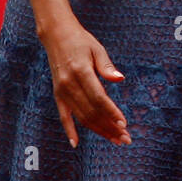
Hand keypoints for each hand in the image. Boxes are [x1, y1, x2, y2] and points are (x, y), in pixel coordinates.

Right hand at [39, 17, 129, 147]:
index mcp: (81, 72)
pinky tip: (76, 144)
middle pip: (91, 112)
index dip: (111, 112)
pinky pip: (63, 116)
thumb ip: (107, 66)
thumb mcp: (97, 49)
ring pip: (81, 117)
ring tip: (115, 139)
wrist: (56, 36)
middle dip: (109, 127)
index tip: (124, 123)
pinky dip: (69, 130)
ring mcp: (61, 92)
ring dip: (98, 130)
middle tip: (125, 138)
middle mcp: (69, 85)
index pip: (98, 98)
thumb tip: (120, 79)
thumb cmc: (81, 41)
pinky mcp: (58, 95)